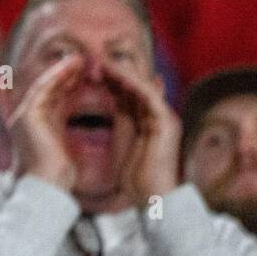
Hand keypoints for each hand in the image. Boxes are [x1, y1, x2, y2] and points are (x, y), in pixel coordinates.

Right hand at [6, 53, 82, 193]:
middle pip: (46, 89)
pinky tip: (72, 65)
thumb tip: (74, 138)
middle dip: (64, 74)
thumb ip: (65, 138)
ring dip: (62, 70)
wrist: (45, 186)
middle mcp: (25, 119)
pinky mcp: (28, 114)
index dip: (64, 85)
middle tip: (81, 62)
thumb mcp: (63, 152)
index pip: (50, 100)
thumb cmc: (57, 176)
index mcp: (34, 128)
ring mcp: (24, 115)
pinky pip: (45, 87)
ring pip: (45, 84)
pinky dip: (58, 74)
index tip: (80, 75)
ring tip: (79, 59)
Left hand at [101, 61, 180, 205]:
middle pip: (137, 85)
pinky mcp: (166, 121)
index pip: (129, 93)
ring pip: (143, 85)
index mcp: (148, 120)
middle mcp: (159, 114)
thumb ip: (122, 120)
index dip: (111, 80)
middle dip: (116, 71)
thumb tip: (112, 102)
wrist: (153, 197)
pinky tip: (116, 74)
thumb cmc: (137, 176)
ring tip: (103, 60)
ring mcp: (165, 116)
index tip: (90, 70)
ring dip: (123, 71)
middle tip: (95, 58)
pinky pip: (148, 94)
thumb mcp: (125, 140)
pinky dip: (132, 82)